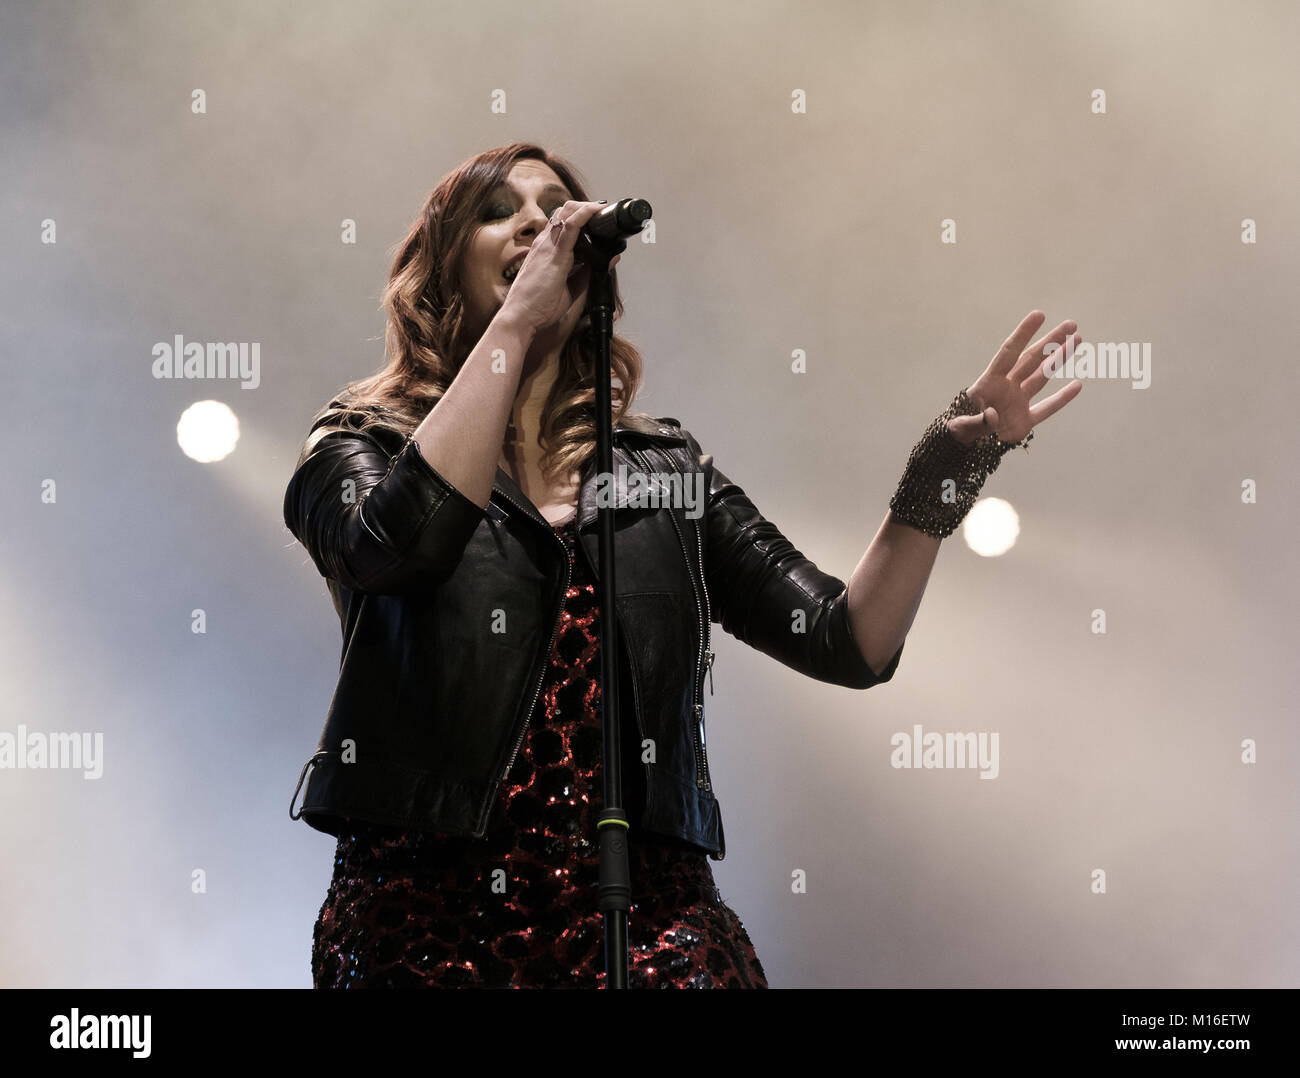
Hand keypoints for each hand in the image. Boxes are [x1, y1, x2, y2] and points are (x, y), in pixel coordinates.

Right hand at [498, 199, 609, 336]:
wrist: (520, 317)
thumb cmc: (537, 307)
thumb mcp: (567, 290)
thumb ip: (584, 276)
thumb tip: (603, 264)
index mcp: (544, 250)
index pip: (561, 223)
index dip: (579, 216)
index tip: (597, 218)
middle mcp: (544, 243)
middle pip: (564, 211)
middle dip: (584, 207)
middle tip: (603, 213)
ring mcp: (548, 245)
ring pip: (567, 212)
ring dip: (587, 208)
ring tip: (603, 210)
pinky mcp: (555, 253)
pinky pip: (572, 225)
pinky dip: (587, 214)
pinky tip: (598, 211)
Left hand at [948, 310, 1082, 445]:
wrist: (961, 447)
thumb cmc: (956, 431)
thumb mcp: (961, 426)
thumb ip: (977, 421)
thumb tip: (993, 416)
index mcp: (989, 383)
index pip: (1009, 352)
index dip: (1023, 333)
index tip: (1038, 315)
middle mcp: (1006, 387)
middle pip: (1031, 359)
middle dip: (1050, 341)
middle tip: (1070, 324)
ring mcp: (1017, 403)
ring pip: (1042, 376)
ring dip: (1059, 359)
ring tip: (1076, 339)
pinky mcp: (1024, 422)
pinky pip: (1046, 408)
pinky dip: (1061, 398)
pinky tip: (1077, 385)